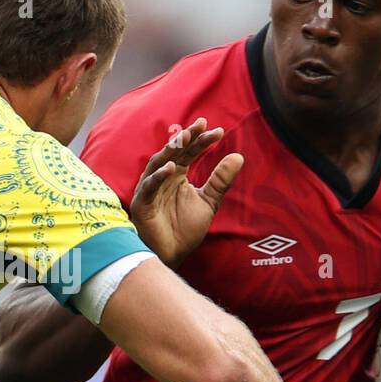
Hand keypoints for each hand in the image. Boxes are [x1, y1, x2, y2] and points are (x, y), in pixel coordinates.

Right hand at [129, 117, 243, 268]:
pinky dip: (158, 177)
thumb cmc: (184, 229)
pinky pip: (148, 187)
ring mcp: (150, 189)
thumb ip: (220, 180)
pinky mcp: (142, 204)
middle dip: (186, 139)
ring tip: (185, 138)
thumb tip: (238, 156)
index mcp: (176, 175)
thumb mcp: (208, 202)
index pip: (189, 153)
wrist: (172, 255)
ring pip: (158, 164)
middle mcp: (162, 178)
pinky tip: (172, 168)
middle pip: (174, 153)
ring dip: (171, 151)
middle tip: (200, 125)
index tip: (218, 131)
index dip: (202, 141)